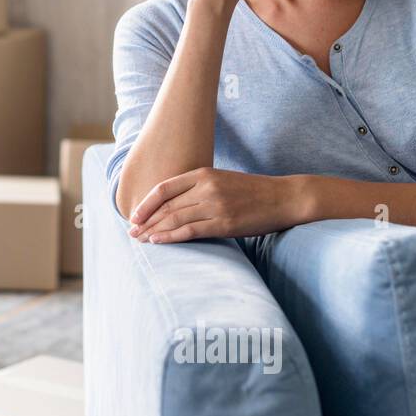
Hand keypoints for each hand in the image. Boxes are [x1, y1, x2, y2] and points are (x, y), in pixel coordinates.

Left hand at [126, 167, 305, 242]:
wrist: (284, 198)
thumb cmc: (251, 192)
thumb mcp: (222, 181)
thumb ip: (197, 189)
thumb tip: (171, 204)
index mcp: (203, 174)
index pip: (164, 188)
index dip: (146, 203)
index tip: (133, 215)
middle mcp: (207, 187)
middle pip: (166, 205)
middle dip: (145, 220)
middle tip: (131, 232)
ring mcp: (216, 205)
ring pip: (175, 218)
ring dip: (154, 230)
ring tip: (140, 239)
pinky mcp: (225, 223)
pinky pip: (190, 231)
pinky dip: (171, 237)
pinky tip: (158, 241)